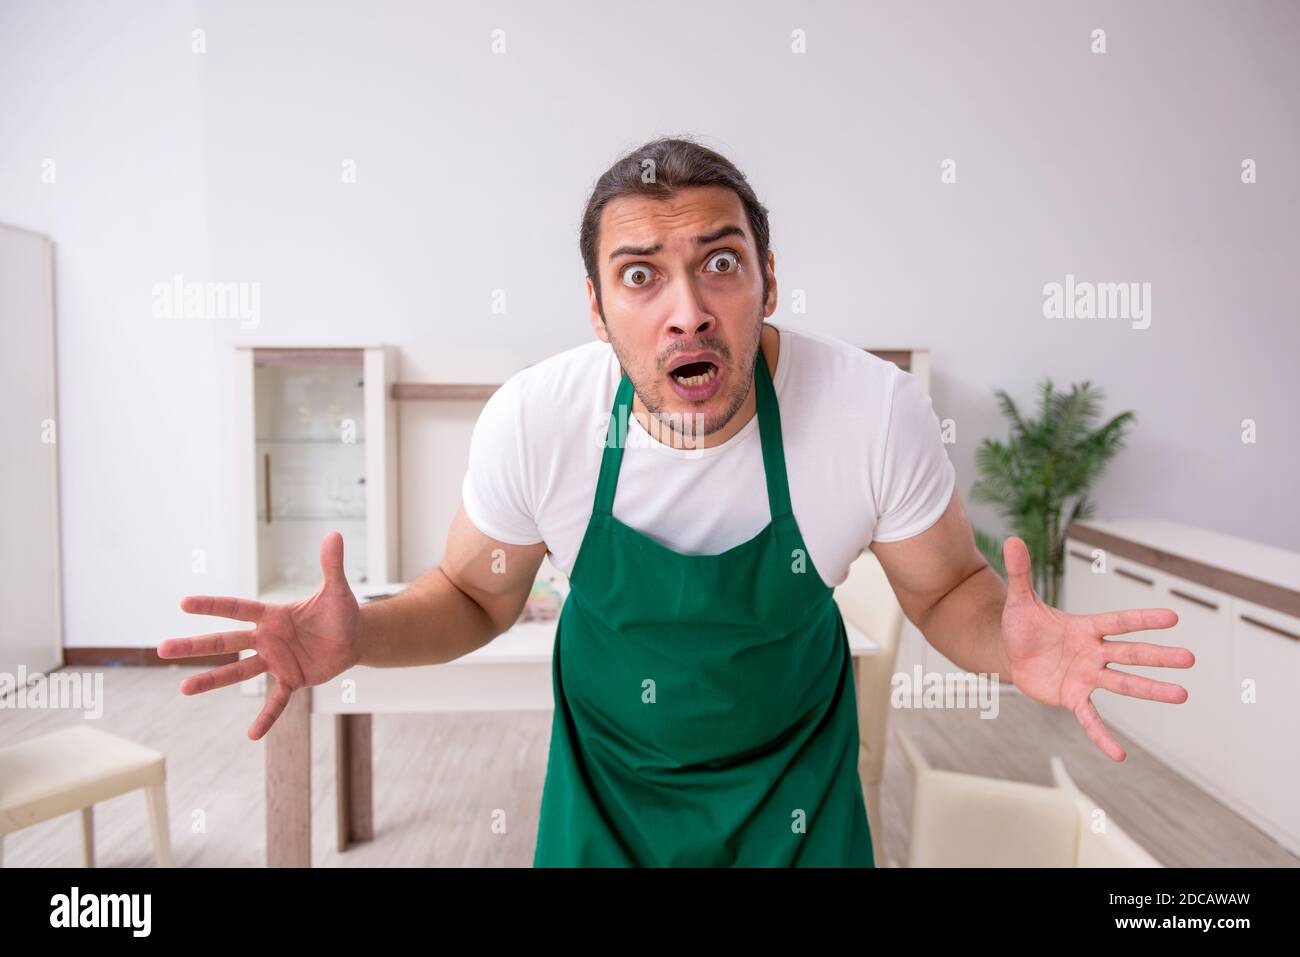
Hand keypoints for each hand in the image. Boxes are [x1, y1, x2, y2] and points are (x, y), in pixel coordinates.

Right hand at [159, 532, 360, 740]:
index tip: (183, 602)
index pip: (237, 608)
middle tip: (161, 648)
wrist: (354, 638)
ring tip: (183, 689)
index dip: (212, 605)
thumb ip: (331, 565)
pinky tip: (252, 735)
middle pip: (225, 641)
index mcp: (272, 615)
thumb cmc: (340, 612)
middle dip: (195, 645)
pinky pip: (276, 701)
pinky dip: (266, 717)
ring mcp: (276, 661)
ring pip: (238, 672)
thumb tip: (334, 535)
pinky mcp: (292, 680)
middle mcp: (266, 639)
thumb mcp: (338, 590)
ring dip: (212, 681)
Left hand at [998, 536, 1192, 762]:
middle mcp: (1093, 652)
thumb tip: (1011, 539)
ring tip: (1181, 695)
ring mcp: (1086, 676)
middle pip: (1130, 653)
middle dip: (1158, 656)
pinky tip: (1120, 755)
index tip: (1173, 617)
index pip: (1119, 621)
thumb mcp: (1019, 599)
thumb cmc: (1022, 625)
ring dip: (1151, 690)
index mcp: (1086, 627)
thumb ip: (1020, 571)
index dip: (1142, 620)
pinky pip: (1091, 719)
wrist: (1009, 652)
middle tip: (1190, 659)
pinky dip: (1103, 736)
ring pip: (1123, 683)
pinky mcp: (1073, 697)